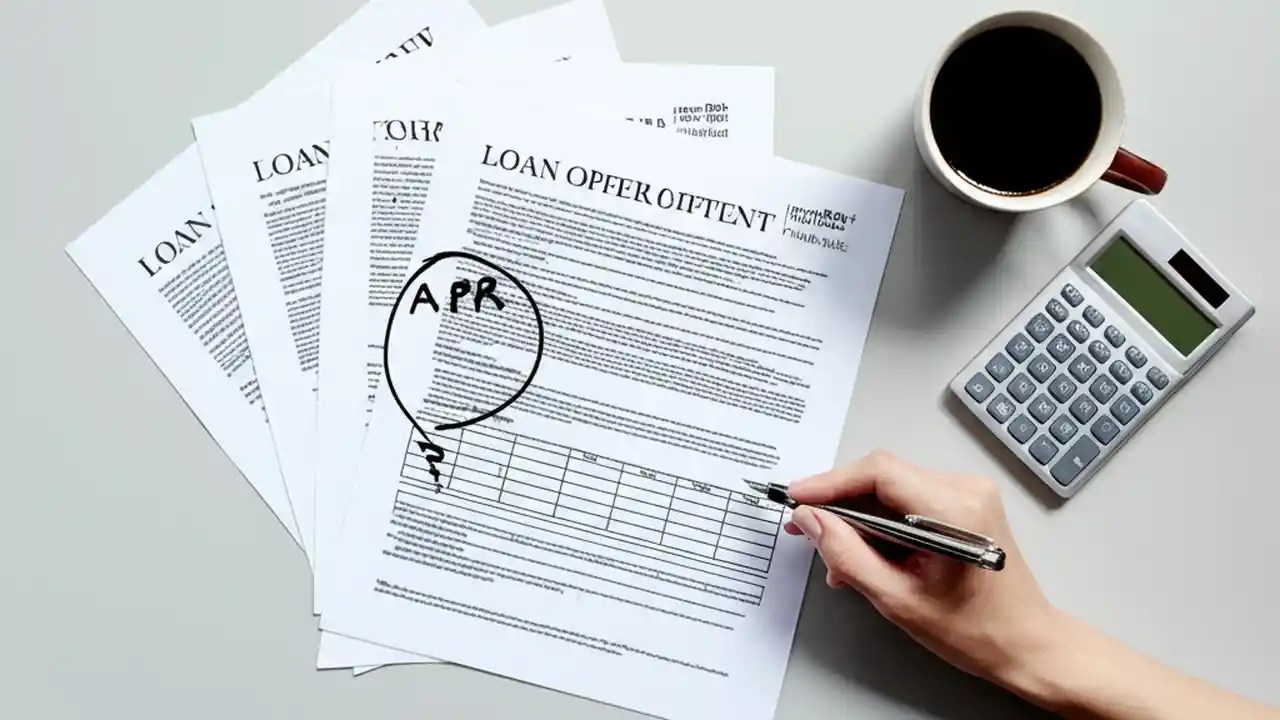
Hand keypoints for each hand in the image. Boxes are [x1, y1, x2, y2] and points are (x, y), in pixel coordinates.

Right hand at [785, 451, 1059, 686]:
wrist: (1026, 642)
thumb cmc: (976, 630)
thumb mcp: (898, 599)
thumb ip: (848, 555)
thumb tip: (812, 521)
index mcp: (955, 512)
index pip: (879, 473)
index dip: (830, 482)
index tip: (797, 497)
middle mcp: (966, 490)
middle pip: (883, 476)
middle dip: (840, 503)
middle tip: (806, 528)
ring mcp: (970, 492)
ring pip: (892, 487)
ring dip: (860, 517)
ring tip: (841, 558)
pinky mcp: (966, 501)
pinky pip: (909, 497)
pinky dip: (882, 521)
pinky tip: (870, 552)